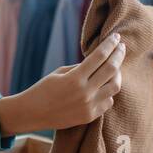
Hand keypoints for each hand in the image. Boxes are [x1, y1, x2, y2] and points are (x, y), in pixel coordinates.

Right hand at [0, 32, 125, 134]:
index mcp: (74, 78)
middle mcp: (84, 92)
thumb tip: (99, 61)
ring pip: (115, 86)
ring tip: (115, 68)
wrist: (31, 114)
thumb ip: (80, 67)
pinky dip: (108, 92)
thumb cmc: (43, 89)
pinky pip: (108, 101)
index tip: (116, 37)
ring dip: (117, 74)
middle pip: (111, 69)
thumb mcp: (59, 73)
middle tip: (121, 47)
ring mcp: (89, 106)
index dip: (110, 44)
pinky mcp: (90, 116)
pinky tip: (103, 87)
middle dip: (118, 55)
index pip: (99, 56)